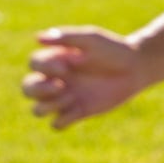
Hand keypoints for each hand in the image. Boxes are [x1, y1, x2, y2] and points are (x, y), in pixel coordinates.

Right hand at [21, 26, 148, 129]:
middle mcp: (56, 79)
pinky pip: (57, 124)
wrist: (135, 68)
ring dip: (49, 105)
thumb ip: (65, 37)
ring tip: (71, 97)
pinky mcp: (77, 113)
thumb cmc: (113, 49)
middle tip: (61, 86)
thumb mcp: (90, 39)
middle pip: (27, 89)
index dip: (45, 67)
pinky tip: (78, 109)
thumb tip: (37, 38)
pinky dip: (62, 120)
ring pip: (38, 110)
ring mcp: (65, 97)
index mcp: (56, 59)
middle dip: (38, 90)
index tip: (68, 66)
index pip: (34, 63)